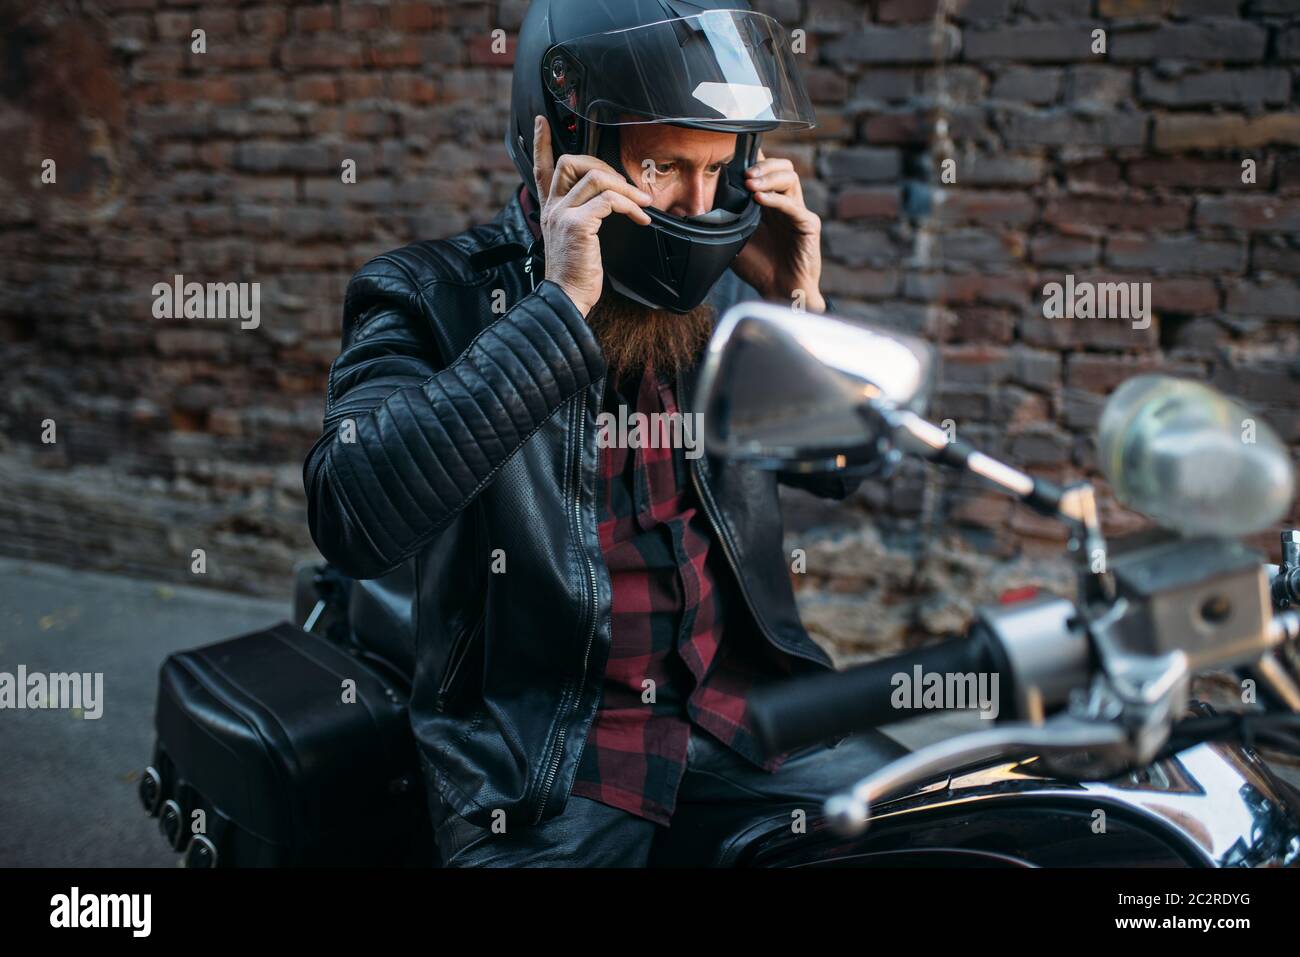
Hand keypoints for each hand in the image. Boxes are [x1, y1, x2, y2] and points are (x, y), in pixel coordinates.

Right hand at [531, 115, 652, 316]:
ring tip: (643, 204)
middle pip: (571, 161)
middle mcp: (552, 207)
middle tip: (625, 183)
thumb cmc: (575, 275)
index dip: (541, 143)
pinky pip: (609, 201)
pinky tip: (641, 218)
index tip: (541, 122)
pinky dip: (630, 206)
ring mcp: (563, 214)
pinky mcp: (577, 224)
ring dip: (626, 188)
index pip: (541, 168)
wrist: (566, 298)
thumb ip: (581, 217)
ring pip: (596, 178)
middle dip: (602, 163)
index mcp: (550, 209)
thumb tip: (606, 203)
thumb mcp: (573, 240)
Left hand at [733, 150, 825, 312]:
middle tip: (745, 174)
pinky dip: (776, 199)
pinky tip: (760, 199)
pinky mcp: (807, 224)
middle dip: (762, 165)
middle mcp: (786, 203)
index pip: (766, 170)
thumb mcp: (733, 240)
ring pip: (790, 178)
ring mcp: (798, 212)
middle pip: (783, 167)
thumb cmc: (759, 269)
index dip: (754, 159)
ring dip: (768, 177)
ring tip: (751, 184)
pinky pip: (793, 205)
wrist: (779, 293)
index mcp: (770, 204)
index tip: (735, 157)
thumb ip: (723, 220)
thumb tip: (697, 206)